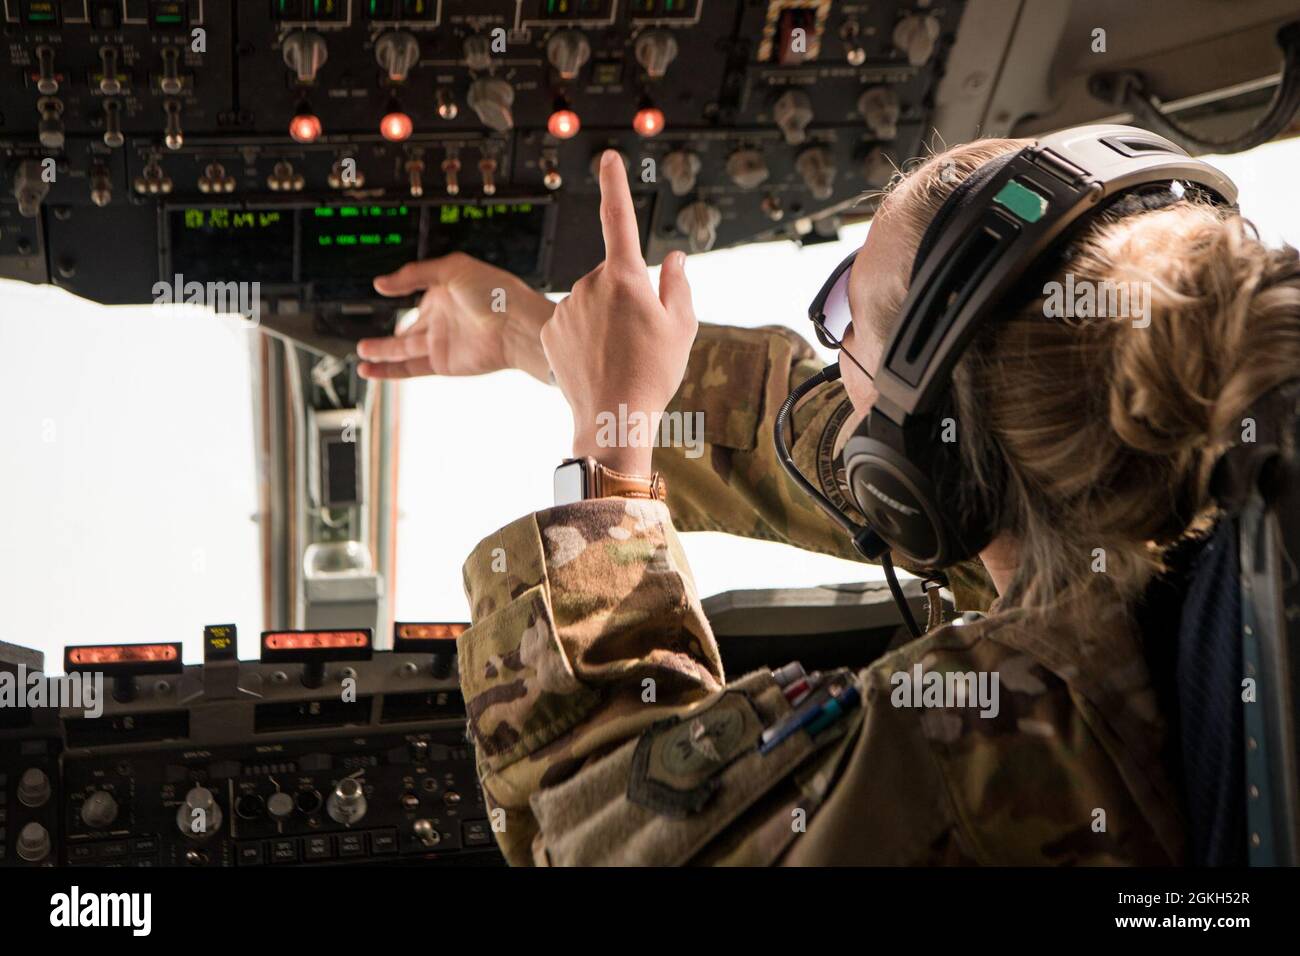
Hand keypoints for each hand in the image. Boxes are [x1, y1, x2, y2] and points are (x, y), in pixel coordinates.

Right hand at [356, 252, 553, 382]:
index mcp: (445, 294)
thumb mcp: (451, 269)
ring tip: (361, 351)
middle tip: (366, 341)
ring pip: (403, 351)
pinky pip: (410, 369)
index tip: (381, 298)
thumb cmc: (495, 292)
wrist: (516, 325)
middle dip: (388, 337)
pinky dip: (388, 371)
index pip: (416, 299)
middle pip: (407, 329)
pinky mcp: (442, 364)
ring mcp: (441, 343)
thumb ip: (413, 275)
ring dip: (380, 352)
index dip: (400, 302)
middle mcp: (442, 320)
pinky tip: (370, 369)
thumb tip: (380, 284)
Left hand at [542, 150, 697, 475]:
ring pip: (593, 300)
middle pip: (614, 276)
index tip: (608, 159)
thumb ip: (678, 284)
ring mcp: (567, 307)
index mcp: (626, 277)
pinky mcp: (551, 329)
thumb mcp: (682, 326)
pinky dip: (586, 335)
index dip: (615, 184)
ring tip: (621, 353)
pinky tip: (598, 360)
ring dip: (607, 317)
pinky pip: (574, 321)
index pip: (619, 218)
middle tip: (642, 336)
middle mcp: (591, 284)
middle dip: (627, 296)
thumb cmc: (652, 374)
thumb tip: (674, 259)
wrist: (613, 416)